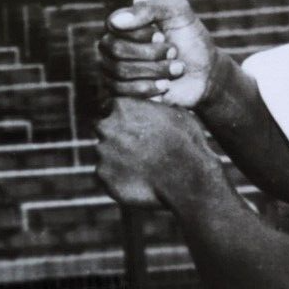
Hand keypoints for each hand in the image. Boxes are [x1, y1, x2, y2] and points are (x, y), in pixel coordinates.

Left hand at [96, 97, 216, 209]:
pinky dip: (118, 179)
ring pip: (104, 154)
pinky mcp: (103, 176)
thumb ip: (155, 110)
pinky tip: (138, 182)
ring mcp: (102, 152)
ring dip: (116, 159)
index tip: (130, 127)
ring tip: (141, 168)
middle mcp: (106, 126)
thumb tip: (157, 106)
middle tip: (134, 149)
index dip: (120, 118)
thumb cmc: (186, 142)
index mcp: (122, 106)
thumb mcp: (175, 115)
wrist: (186, 176)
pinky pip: (107, 176)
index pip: (108, 108)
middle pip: (103, 130)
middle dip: (114, 137)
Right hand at [100, 0, 218, 108]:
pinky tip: (165, 85)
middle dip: (151, 53)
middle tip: (173, 52)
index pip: (114, 25)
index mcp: (122, 23)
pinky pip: (123, 92)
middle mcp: (113, 45)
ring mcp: (114, 70)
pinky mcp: (121, 94)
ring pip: (121, 71)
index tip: (162, 35)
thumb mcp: (177, 12)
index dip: (141, 33)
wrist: (205, 74)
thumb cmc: (190, 39)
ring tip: (175, 69)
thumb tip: (116, 21)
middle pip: (116, 49)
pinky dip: (149, 88)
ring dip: (155, 70)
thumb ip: (149, 8)